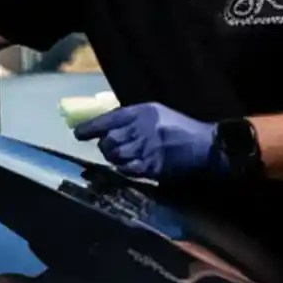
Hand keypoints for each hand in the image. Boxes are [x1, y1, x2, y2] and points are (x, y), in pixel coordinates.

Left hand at [73, 103, 227, 180]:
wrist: (205, 145)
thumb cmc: (179, 127)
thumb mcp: (155, 113)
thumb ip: (132, 117)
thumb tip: (106, 125)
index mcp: (141, 112)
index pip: (107, 119)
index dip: (90, 128)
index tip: (78, 134)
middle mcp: (141, 129)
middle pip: (109, 140)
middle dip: (104, 146)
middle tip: (107, 148)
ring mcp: (147, 149)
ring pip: (115, 156)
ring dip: (113, 158)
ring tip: (120, 156)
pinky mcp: (152, 166)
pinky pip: (128, 170)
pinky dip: (124, 169)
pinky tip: (128, 166)